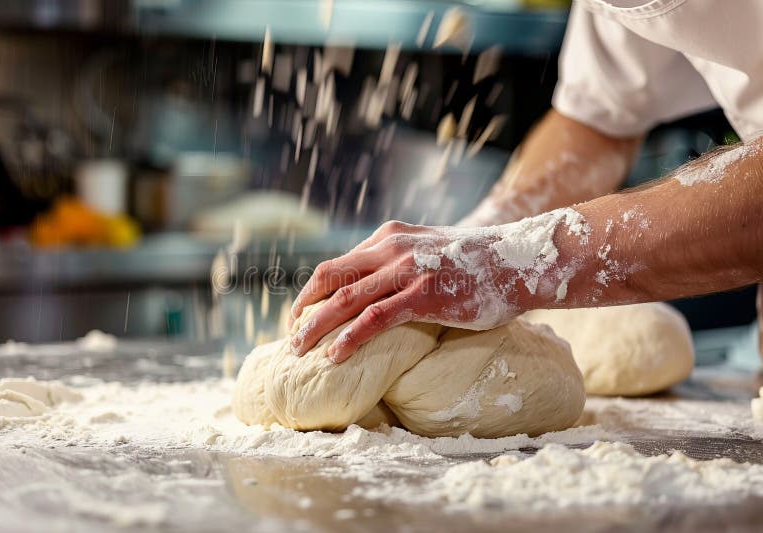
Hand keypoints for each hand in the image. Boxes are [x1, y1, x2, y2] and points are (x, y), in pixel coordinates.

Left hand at [290, 211, 587, 362]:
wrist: (521, 259)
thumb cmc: (477, 262)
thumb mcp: (430, 249)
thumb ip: (401, 261)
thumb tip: (380, 289)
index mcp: (389, 236)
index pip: (336, 264)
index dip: (311, 292)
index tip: (300, 315)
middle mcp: (392, 248)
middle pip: (329, 277)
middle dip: (303, 309)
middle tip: (289, 337)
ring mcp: (407, 270)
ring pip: (346, 299)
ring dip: (316, 326)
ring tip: (298, 350)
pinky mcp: (424, 294)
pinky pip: (375, 318)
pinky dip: (350, 337)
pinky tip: (335, 356)